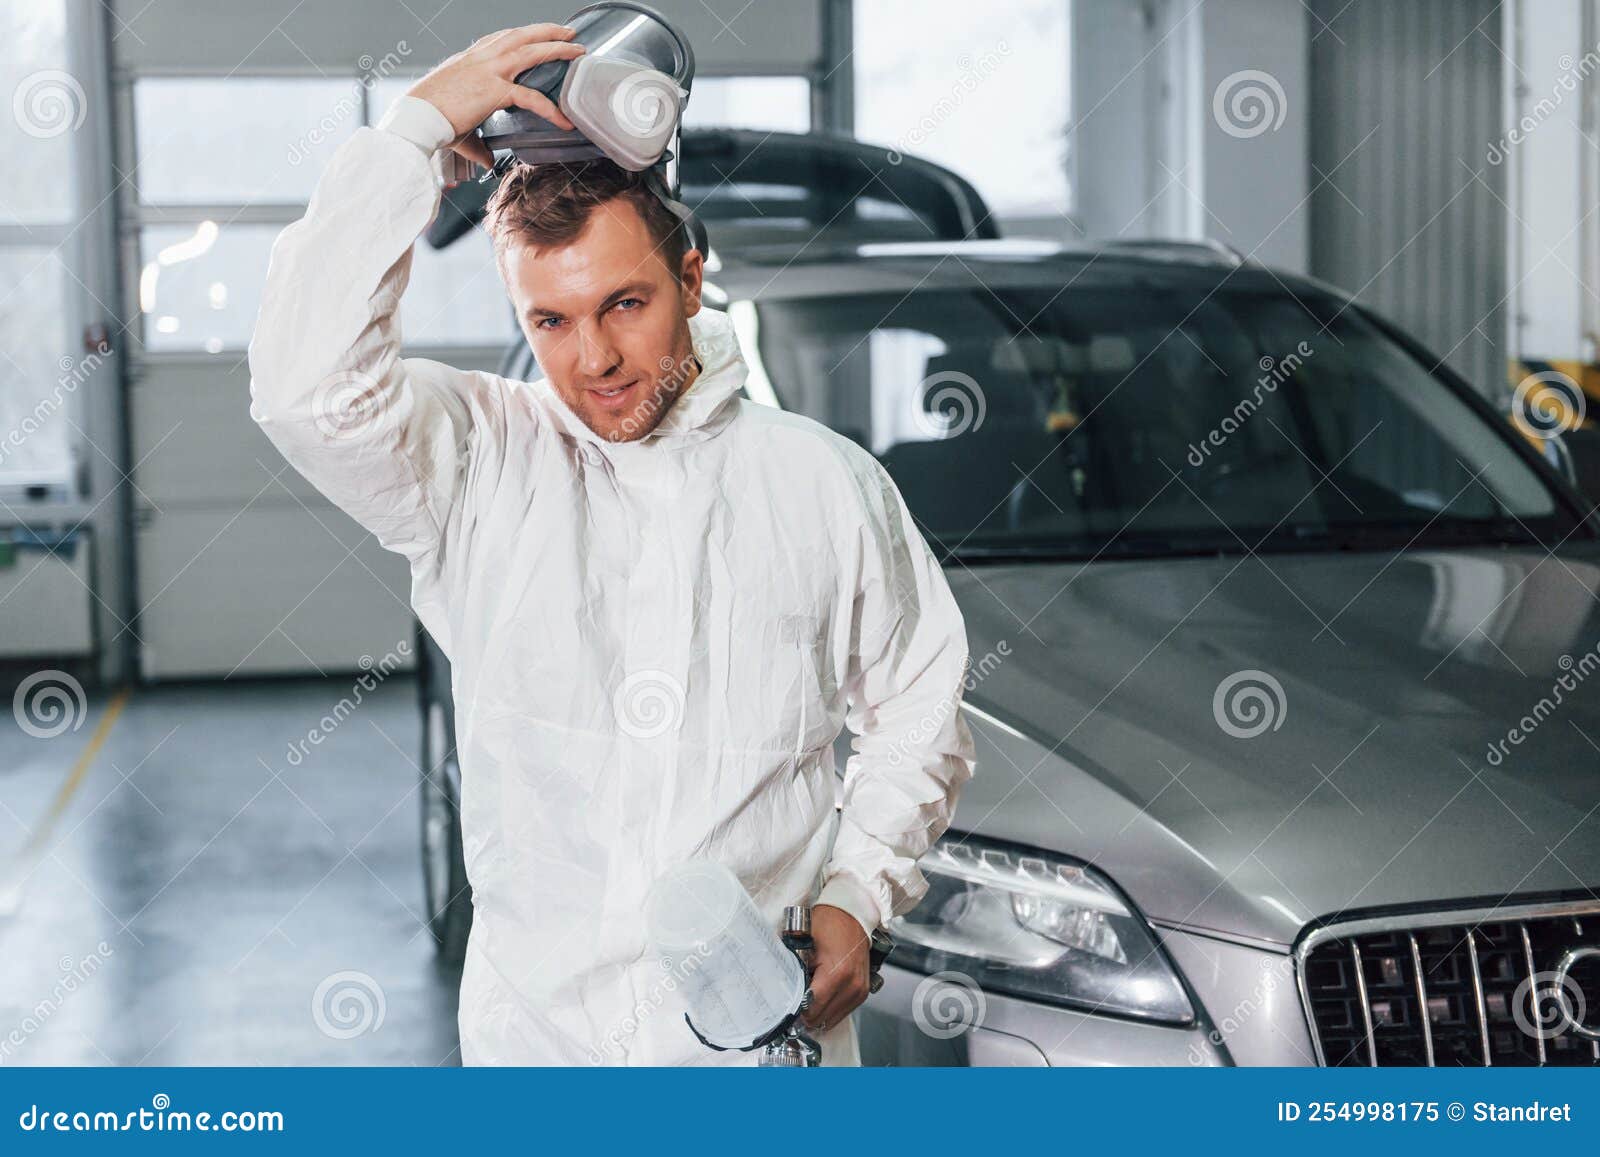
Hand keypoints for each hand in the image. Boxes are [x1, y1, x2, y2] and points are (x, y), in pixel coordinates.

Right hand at [407, 24, 586, 167]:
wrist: (417, 117)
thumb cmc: (430, 118)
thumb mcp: (457, 123)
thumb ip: (478, 144)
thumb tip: (487, 161)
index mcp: (469, 58)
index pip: (500, 38)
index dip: (521, 35)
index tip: (535, 35)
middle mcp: (480, 58)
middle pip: (519, 34)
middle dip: (546, 30)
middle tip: (568, 31)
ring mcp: (489, 70)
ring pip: (530, 50)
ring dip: (556, 47)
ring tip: (577, 49)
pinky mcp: (495, 91)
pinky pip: (531, 97)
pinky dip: (551, 109)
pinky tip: (564, 119)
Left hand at [801, 904, 872, 1032]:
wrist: (852, 914)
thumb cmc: (829, 924)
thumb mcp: (804, 946)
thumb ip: (796, 973)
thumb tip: (787, 995)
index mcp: (837, 975)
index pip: (812, 1011)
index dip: (797, 1010)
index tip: (790, 1004)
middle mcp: (852, 986)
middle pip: (821, 1019)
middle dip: (807, 1012)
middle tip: (798, 998)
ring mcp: (859, 990)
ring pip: (832, 1019)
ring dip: (820, 1011)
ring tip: (812, 993)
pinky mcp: (863, 991)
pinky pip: (843, 1011)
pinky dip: (830, 1007)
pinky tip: (824, 993)